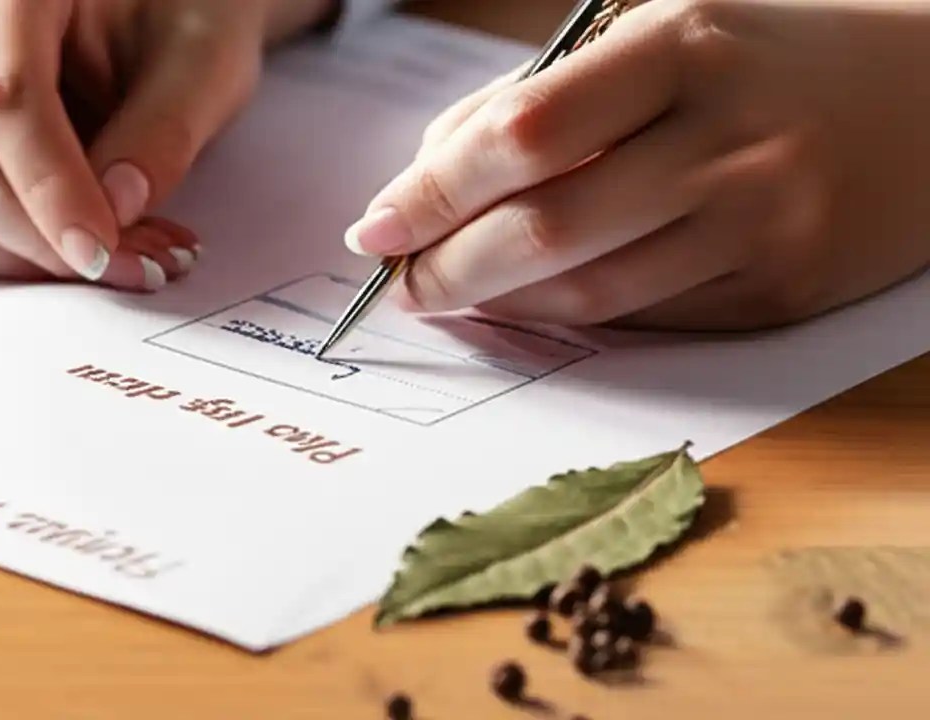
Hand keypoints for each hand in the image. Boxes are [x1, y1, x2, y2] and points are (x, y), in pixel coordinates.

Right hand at [0, 0, 332, 288]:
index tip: (104, 254)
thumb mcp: (204, 60)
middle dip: (37, 239)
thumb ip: (163, 132)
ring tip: (112, 253)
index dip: (52, 190)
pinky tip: (13, 250)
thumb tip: (115, 211)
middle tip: (141, 263)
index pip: (3, 98)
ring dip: (1, 255)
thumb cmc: (183, 12)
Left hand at [346, 0, 929, 329]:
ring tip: (453, 293)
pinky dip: (572, 317)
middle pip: (546, 230)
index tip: (374, 227)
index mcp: (683, 45)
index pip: (525, 133)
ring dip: (500, 305)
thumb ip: (539, 100)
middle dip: (448, 269)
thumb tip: (425, 180)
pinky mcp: (781, 288)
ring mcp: (764, 220)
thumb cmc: (766, 59)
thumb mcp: (657, 36)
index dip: (432, 190)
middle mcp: (728, 136)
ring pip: (591, 293)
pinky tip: (534, 303)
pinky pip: (647, 319)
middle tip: (402, 283)